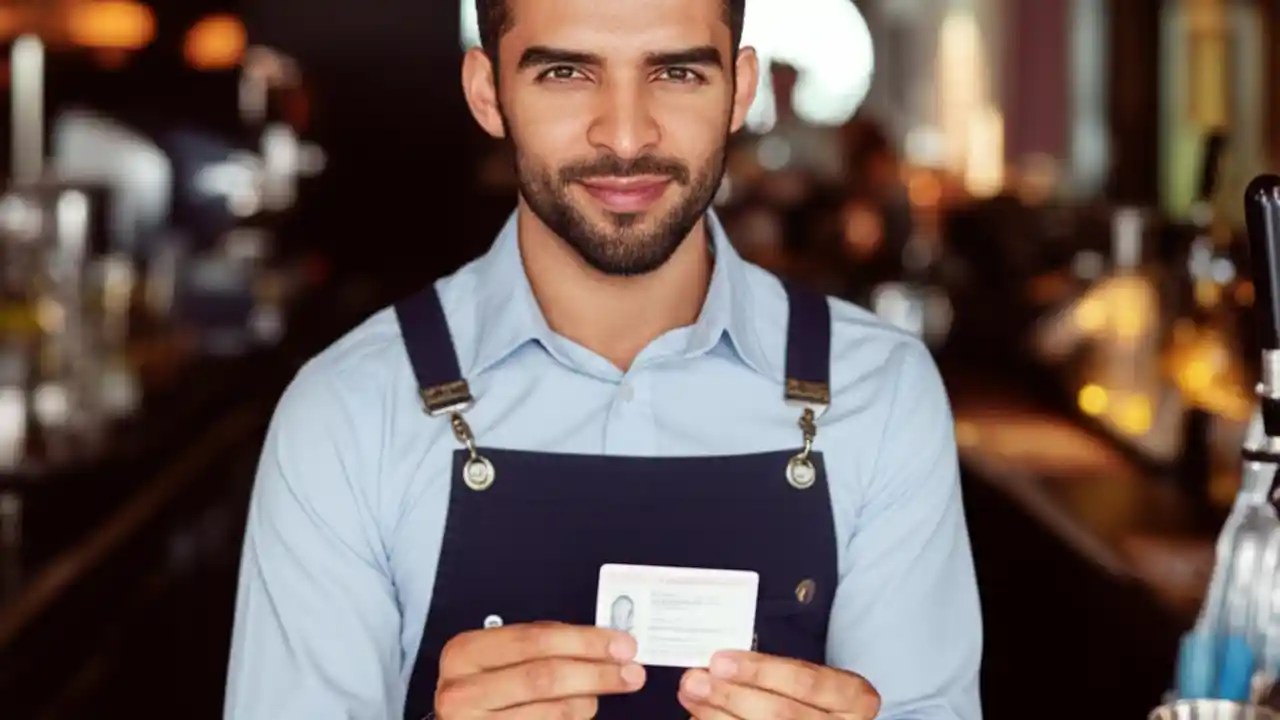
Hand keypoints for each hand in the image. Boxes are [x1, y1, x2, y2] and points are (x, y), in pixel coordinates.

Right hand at [434, 621, 644, 718]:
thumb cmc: (484, 689)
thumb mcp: (499, 658)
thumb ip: (540, 647)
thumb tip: (602, 642)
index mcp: (465, 653)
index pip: (534, 640)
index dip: (584, 641)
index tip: (621, 644)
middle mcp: (461, 692)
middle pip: (544, 677)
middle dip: (596, 672)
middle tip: (630, 671)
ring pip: (552, 711)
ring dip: (588, 701)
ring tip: (604, 692)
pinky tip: (583, 710)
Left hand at [678, 651, 880, 718]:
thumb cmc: (811, 698)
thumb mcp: (809, 679)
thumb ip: (772, 671)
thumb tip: (718, 663)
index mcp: (855, 698)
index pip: (807, 682)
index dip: (761, 671)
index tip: (719, 660)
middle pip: (781, 713)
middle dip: (731, 695)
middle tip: (694, 679)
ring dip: (717, 715)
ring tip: (691, 695)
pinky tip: (700, 717)